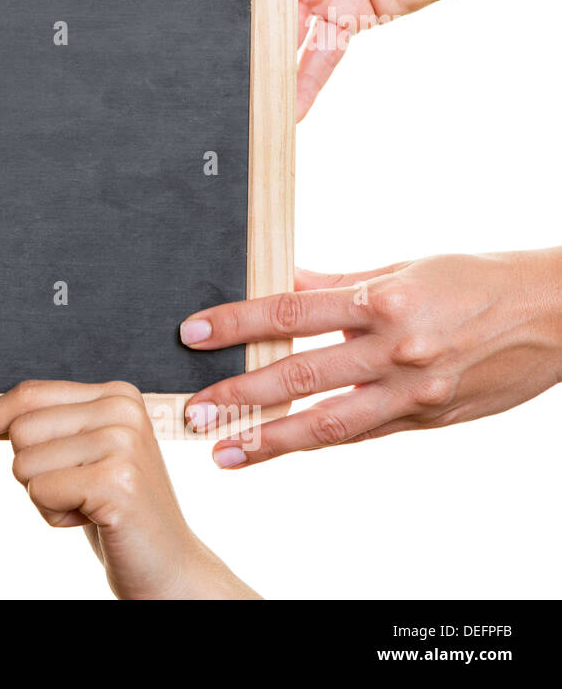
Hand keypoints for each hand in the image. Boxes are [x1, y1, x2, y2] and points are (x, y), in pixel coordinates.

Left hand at [0, 380, 256, 598]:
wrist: (168, 567)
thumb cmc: (114, 511)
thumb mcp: (79, 455)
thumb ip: (43, 426)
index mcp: (116, 394)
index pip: (28, 395)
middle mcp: (123, 409)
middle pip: (20, 430)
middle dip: (33, 472)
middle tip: (77, 492)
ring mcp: (124, 442)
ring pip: (24, 463)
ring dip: (44, 497)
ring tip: (87, 506)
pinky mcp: (117, 480)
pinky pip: (40, 492)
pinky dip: (54, 515)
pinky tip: (93, 520)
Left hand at [181, 250, 561, 467]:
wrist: (558, 314)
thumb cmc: (477, 279)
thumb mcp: (404, 266)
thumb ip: (338, 284)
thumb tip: (284, 283)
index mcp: (383, 300)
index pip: (289, 313)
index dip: (235, 323)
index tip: (193, 334)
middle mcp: (396, 350)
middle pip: (299, 377)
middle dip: (239, 395)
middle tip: (195, 409)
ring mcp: (415, 392)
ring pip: (328, 424)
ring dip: (270, 441)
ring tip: (225, 451)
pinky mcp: (431, 419)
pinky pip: (364, 433)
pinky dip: (319, 442)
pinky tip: (283, 448)